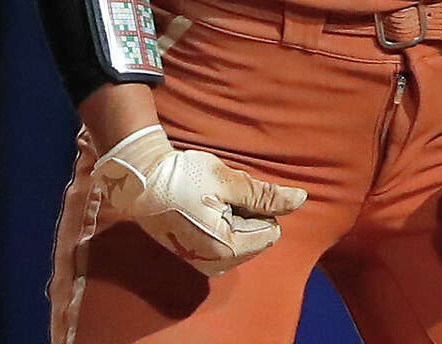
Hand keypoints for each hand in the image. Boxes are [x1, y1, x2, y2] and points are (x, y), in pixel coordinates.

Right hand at [94, 125, 306, 273]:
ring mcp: (203, 262)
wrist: (140, 181)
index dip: (258, 208)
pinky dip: (221, 222)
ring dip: (234, 216)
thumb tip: (301, 199)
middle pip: (258, 236)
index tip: (230, 195)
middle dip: (247, 212)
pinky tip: (201, 208)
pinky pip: (225, 240)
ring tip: (208, 201)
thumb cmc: (183, 177)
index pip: (271, 232)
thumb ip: (266, 195)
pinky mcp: (193, 256)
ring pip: (243, 237)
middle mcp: (216, 264)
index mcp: (227, 249)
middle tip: (217, 196)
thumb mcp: (230, 181)